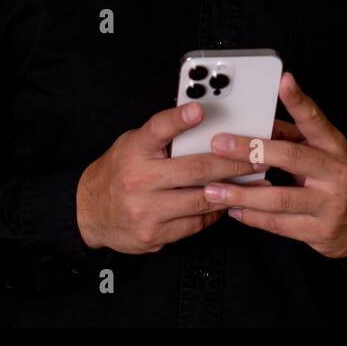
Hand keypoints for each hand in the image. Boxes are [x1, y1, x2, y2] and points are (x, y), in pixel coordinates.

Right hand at [76, 101, 271, 254]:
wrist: (89, 212)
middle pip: (194, 169)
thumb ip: (162, 137)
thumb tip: (201, 119)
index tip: (199, 110)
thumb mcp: (133, 145)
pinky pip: (195, 223)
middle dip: (232, 163)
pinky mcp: (154, 235)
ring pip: (201, 200)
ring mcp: (146, 210)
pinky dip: (215, 212)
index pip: (157, 130)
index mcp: (134, 151)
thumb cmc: (118, 172)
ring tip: (254, 181)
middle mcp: (138, 180)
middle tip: (257, 156)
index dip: (178, 119)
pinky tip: (227, 201)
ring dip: (232, 190)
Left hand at [204, 73, 346, 263]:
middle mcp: (334, 172)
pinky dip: (252, 217)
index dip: (299, 100)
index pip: (315, 119)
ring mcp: (329, 203)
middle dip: (250, 150)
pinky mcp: (319, 230)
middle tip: (220, 145)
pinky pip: (279, 223)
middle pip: (290, 157)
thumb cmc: (337, 178)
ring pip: (279, 198)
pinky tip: (233, 209)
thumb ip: (292, 138)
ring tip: (214, 189)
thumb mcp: (324, 151)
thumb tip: (255, 126)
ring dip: (243, 193)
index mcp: (334, 146)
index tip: (283, 81)